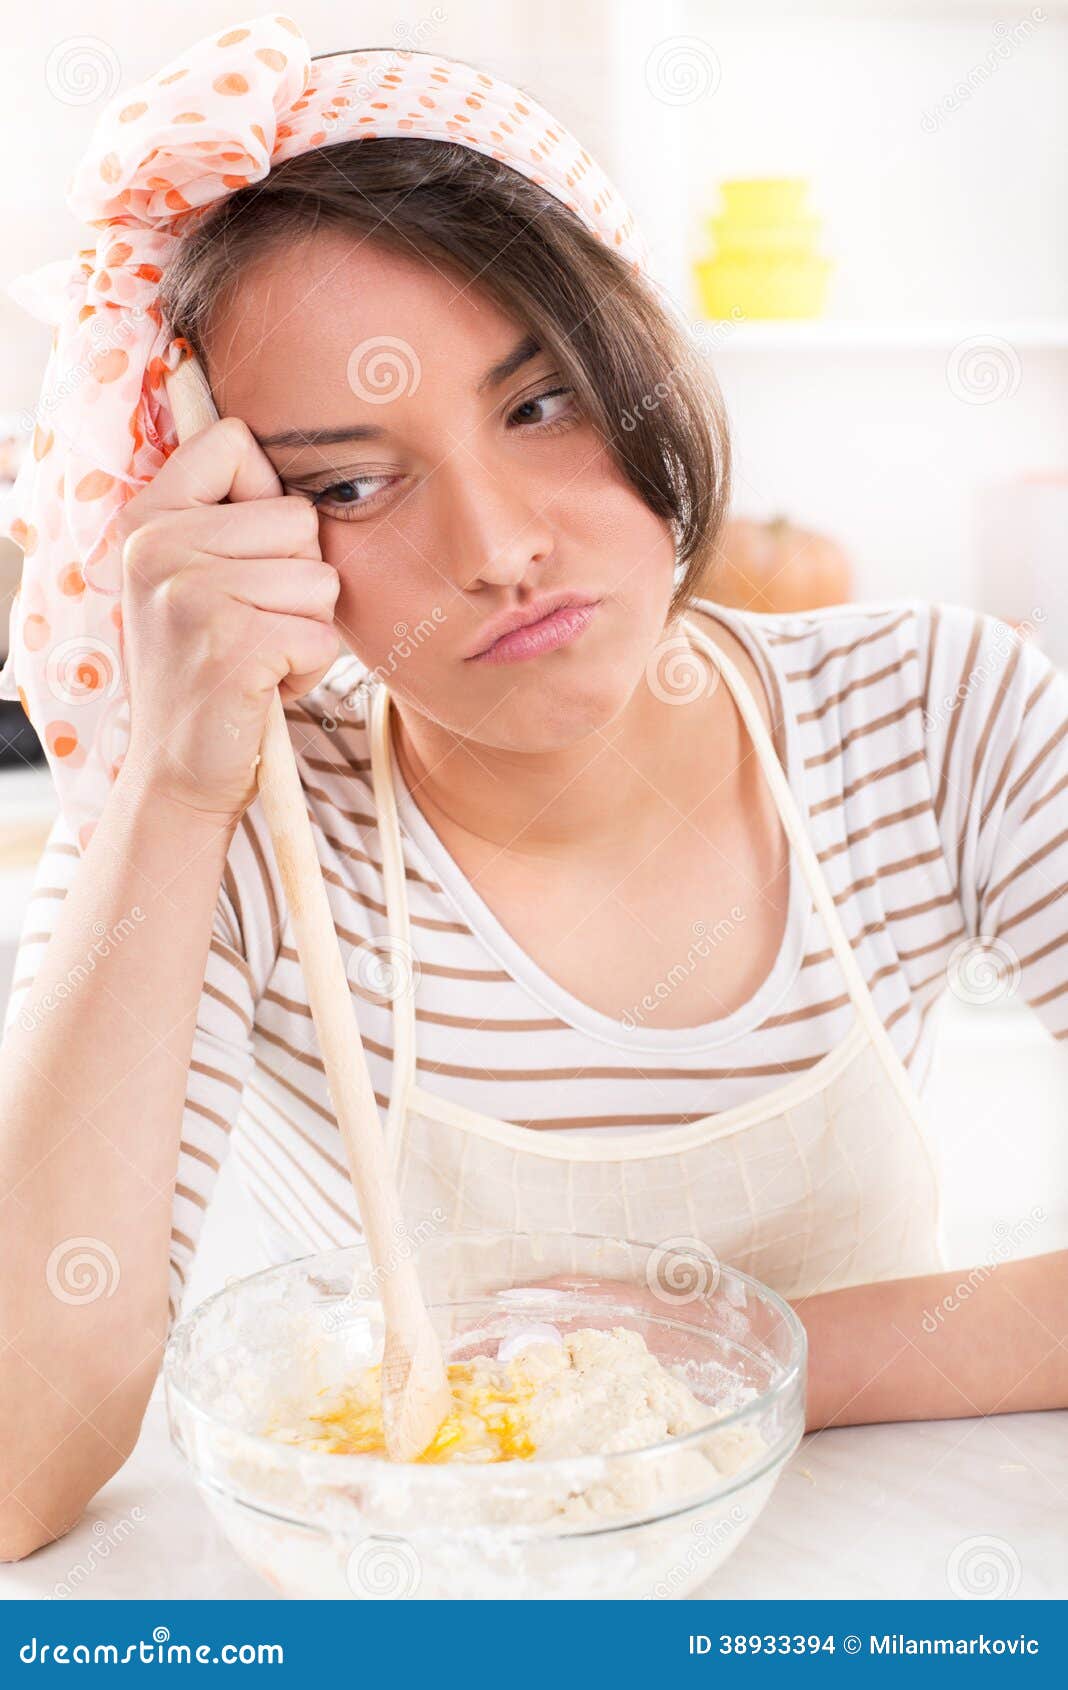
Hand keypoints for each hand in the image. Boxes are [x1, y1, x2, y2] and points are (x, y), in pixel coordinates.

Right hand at [114, 416, 339, 824]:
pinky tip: (263, 686)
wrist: (179, 773)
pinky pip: (321, 635)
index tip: (246, 556)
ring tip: (258, 656)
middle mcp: (158, 547)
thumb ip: (230, 516)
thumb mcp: (197, 578)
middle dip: (298, 581)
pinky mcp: (233, 643)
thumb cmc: (208, 669)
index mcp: (147, 518)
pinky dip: (307, 670)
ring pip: (320, 579)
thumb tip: (306, 456)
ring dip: (306, 630)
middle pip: (299, 518)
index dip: (267, 497)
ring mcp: (191, 594)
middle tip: (252, 626)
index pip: (235, 443)